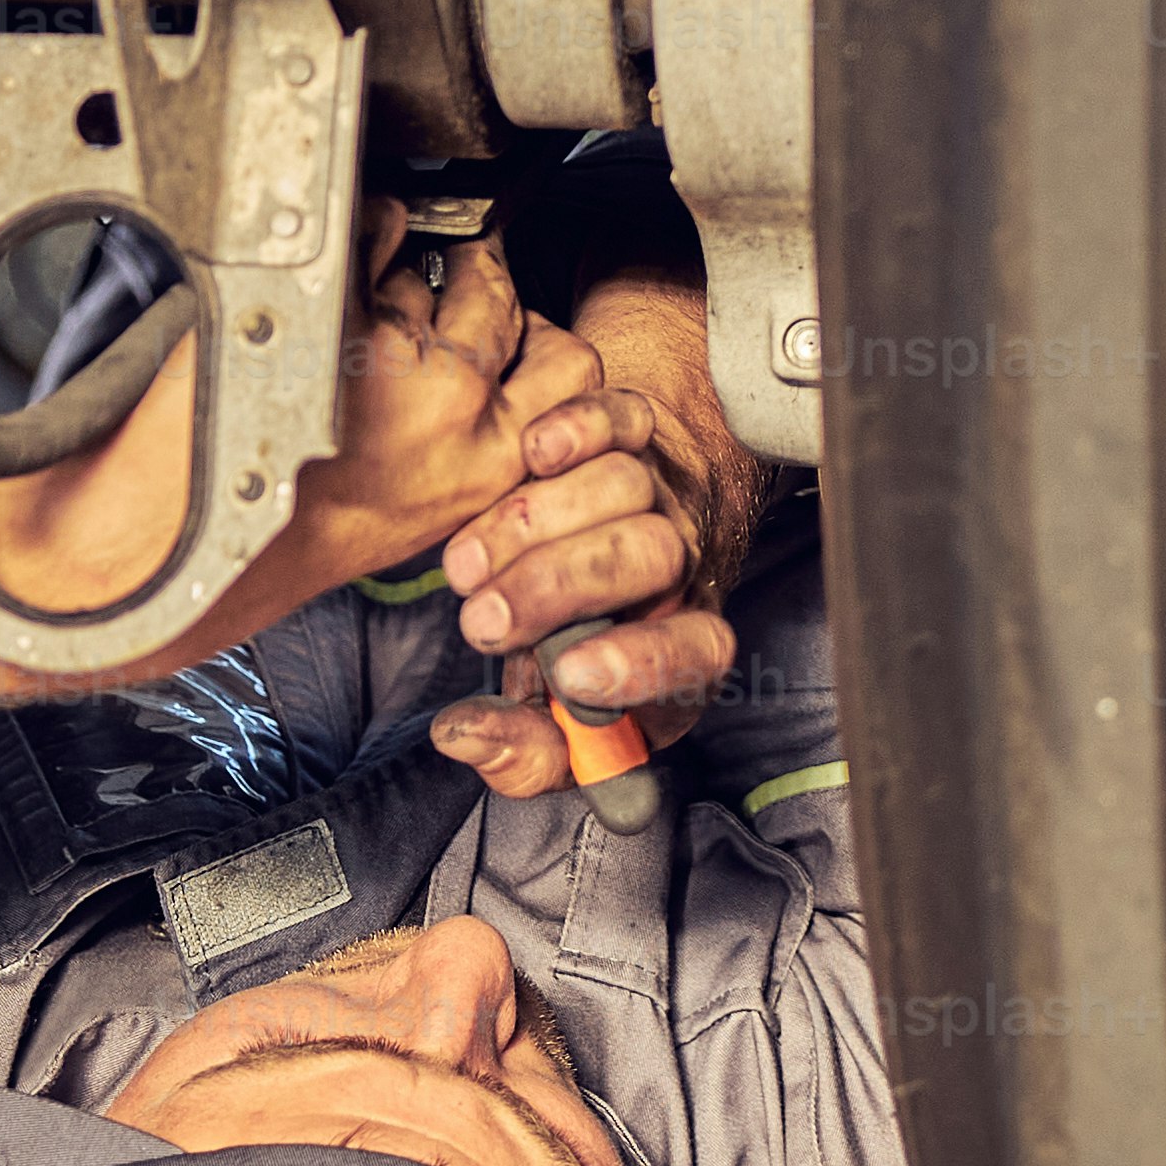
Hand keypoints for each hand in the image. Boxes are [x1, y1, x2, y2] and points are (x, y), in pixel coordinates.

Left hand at [277, 212, 599, 591]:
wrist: (235, 534)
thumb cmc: (322, 527)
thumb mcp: (441, 505)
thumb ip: (485, 444)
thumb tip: (504, 383)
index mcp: (496, 458)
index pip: (567, 366)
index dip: (538, 336)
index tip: (518, 326)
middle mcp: (458, 400)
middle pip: (510, 307)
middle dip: (487, 283)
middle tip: (467, 275)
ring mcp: (398, 355)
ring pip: (439, 280)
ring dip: (418, 274)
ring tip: (384, 291)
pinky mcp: (340, 322)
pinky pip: (377, 250)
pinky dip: (371, 238)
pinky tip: (359, 251)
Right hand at [424, 381, 739, 799]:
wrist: (595, 534)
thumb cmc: (570, 636)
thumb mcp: (552, 715)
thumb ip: (522, 750)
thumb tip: (467, 737)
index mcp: (679, 647)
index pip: (698, 653)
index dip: (644, 663)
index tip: (573, 675)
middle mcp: (682, 566)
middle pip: (653, 556)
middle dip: (559, 588)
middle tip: (486, 620)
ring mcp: (660, 489)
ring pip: (624, 486)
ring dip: (532, 526)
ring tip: (466, 566)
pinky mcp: (632, 428)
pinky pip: (619, 416)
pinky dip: (576, 428)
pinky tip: (531, 457)